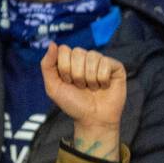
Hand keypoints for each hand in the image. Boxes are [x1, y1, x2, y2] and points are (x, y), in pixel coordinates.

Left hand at [42, 43, 125, 158]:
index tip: (68, 82)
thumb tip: (52, 43)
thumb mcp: (53, 87)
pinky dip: (102, 79)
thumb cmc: (74, 104)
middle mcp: (86, 58)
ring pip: (92, 57)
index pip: (64, 50)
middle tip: (81, 86)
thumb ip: (47, 65)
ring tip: (92, 88)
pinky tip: (104, 86)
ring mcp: (102, 61)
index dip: (64, 68)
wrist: (93, 119)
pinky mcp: (116, 67)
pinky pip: (106, 63)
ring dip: (90, 78)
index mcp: (70, 61)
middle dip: (77, 74)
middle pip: (78, 52)